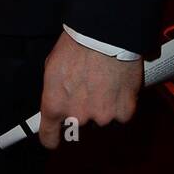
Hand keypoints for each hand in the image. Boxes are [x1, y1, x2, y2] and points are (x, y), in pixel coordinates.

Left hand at [38, 30, 142, 149]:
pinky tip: (117, 84)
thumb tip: (58, 101)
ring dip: (102, 105)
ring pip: (101, 118)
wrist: (105, 35)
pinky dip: (120, 103)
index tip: (54, 137)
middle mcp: (77, 117)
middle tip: (87, 87)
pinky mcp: (124, 112)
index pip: (49, 137)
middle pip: (79, 123)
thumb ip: (55, 91)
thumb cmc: (75, 46)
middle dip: (82, 110)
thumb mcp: (53, 67)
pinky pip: (121, 114)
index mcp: (55, 105)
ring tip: (104, 81)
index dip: (52, 137)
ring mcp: (102, 117)